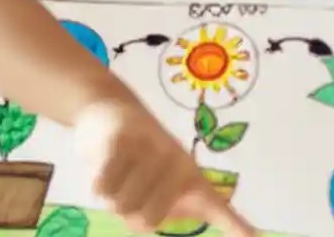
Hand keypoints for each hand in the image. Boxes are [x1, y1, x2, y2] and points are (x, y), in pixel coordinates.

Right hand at [72, 98, 256, 236]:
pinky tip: (104, 162)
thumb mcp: (158, 183)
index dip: (235, 226)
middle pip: (148, 221)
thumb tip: (146, 224)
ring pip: (120, 205)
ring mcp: (150, 150)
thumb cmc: (138, 157)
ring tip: (118, 172)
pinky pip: (104, 185)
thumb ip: (161, 210)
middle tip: (129, 189)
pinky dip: (98, 181)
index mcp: (191, 177)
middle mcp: (177, 163)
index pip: (217, 208)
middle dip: (130, 213)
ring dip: (111, 196)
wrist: (109, 109)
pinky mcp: (121, 141)